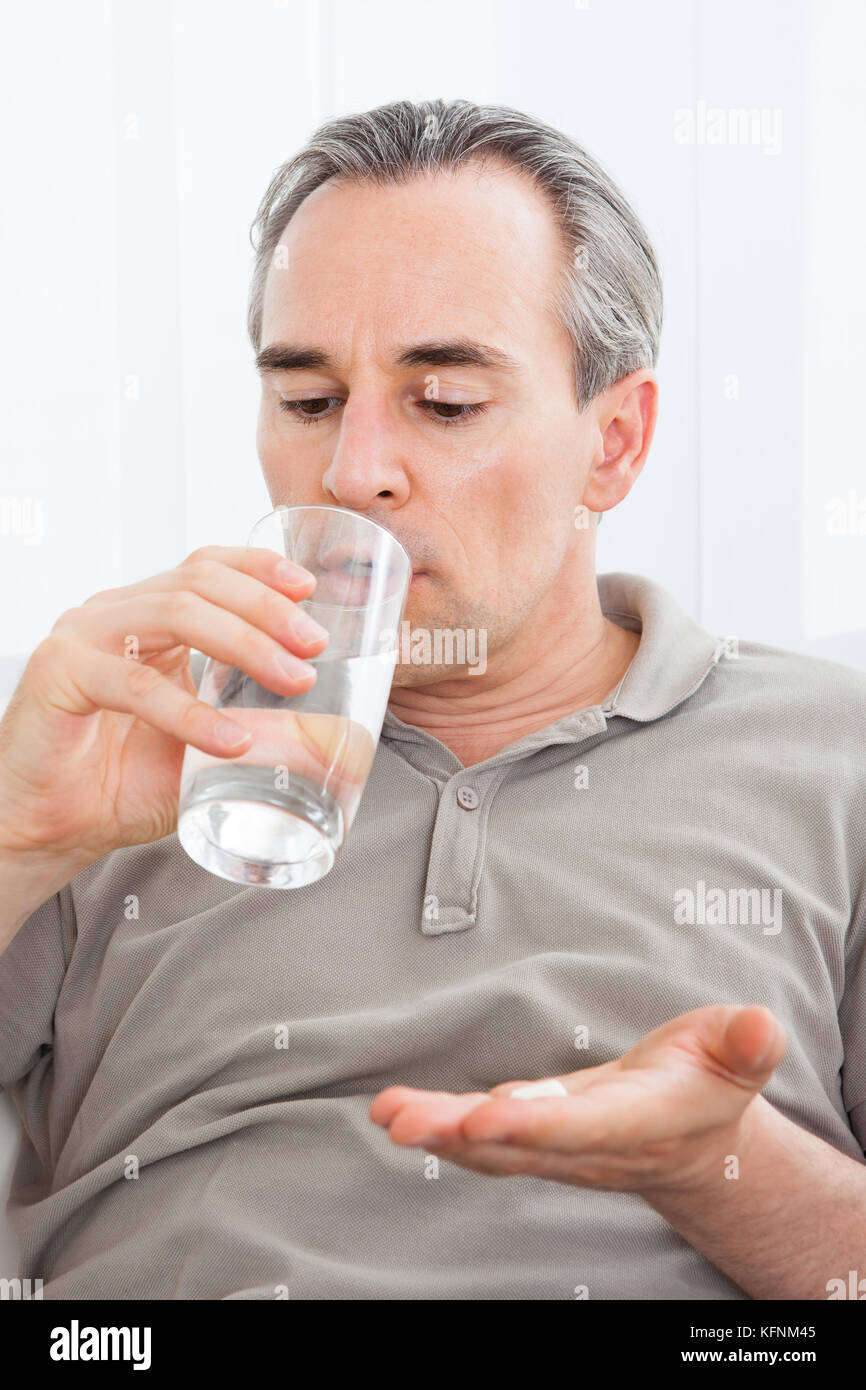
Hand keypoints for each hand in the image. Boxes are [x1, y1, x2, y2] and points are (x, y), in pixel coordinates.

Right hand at [0, 546, 327, 862]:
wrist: (47, 831)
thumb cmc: (119, 787)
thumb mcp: (207, 751)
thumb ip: (263, 735)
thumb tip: (338, 734)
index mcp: (146, 618)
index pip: (206, 568)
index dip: (259, 568)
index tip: (309, 589)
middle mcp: (114, 615)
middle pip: (199, 582)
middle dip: (267, 609)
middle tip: (313, 646)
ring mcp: (83, 638)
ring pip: (175, 615)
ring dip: (244, 644)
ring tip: (291, 681)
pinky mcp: (59, 675)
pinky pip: (136, 684)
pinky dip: (190, 713)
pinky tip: (232, 739)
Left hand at [369, 1005, 786, 1194]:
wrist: (697, 1138)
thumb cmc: (711, 1081)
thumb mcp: (739, 1054)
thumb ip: (746, 1042)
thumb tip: (759, 1025)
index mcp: (644, 1120)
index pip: (588, 1126)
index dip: (539, 1123)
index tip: (490, 1113)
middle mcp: (594, 1145)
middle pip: (524, 1146)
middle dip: (465, 1136)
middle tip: (410, 1123)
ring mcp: (559, 1148)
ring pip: (493, 1149)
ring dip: (439, 1133)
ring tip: (391, 1114)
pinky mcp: (534, 1139)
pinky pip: (482, 1142)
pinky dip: (439, 1128)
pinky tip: (394, 1114)